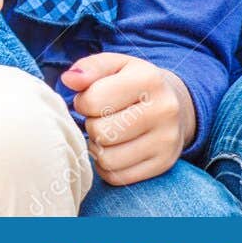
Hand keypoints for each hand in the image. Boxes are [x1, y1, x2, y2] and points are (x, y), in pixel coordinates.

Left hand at [63, 52, 195, 185]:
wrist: (172, 104)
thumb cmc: (133, 82)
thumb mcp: (114, 65)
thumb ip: (90, 67)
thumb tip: (69, 79)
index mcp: (149, 79)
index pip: (94, 101)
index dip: (83, 102)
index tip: (90, 100)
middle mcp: (164, 111)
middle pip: (101, 132)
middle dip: (91, 125)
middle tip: (99, 119)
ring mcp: (167, 141)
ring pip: (108, 159)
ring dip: (98, 148)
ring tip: (106, 134)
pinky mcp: (164, 164)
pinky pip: (118, 177)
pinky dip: (107, 167)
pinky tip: (114, 149)